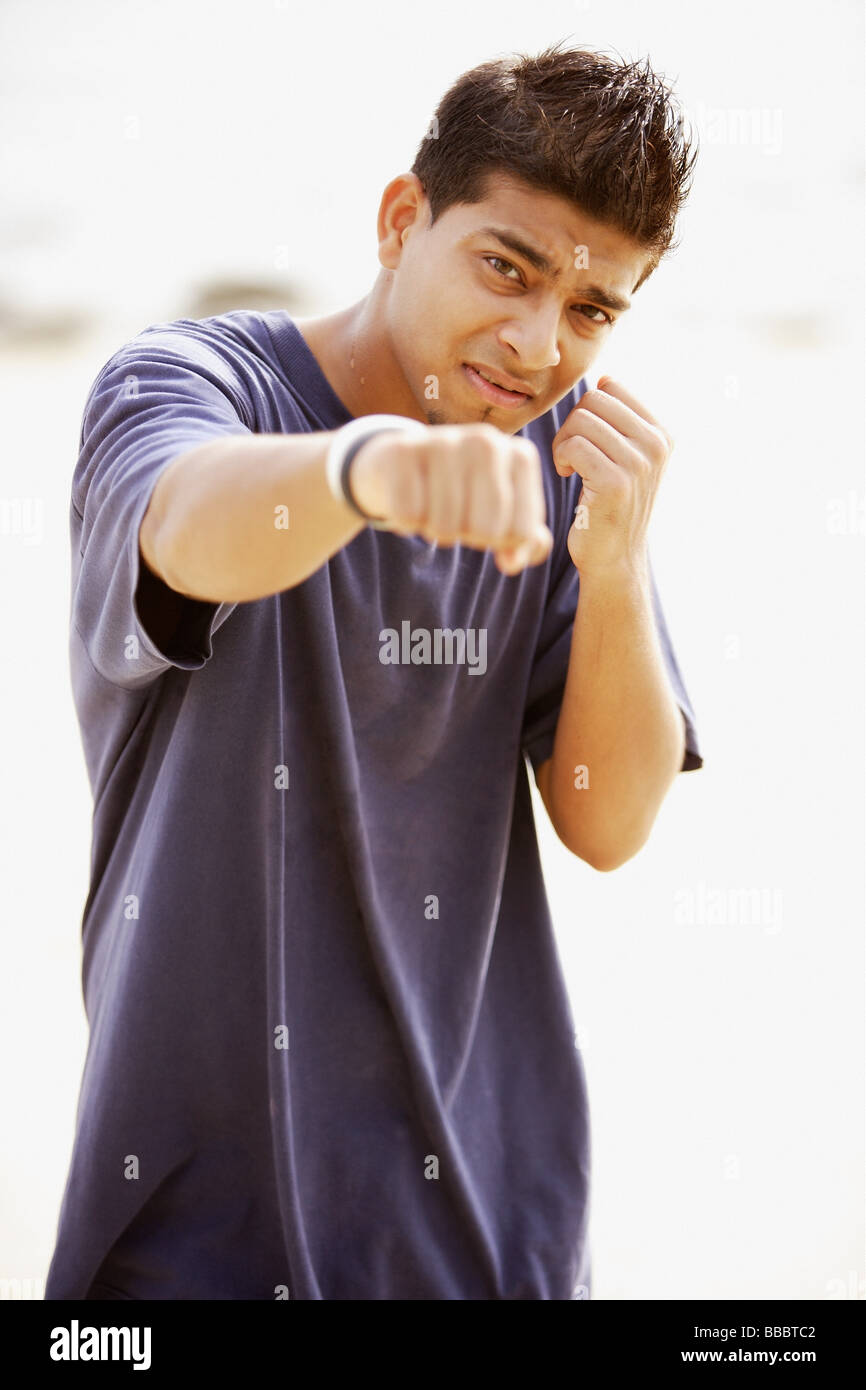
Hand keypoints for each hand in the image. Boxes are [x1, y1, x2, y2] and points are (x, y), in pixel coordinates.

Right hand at [350, 422, 552, 573]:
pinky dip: (404, 521)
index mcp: (521, 457)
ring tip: (430, 504)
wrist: (401, 464)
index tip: (485, 519)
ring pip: (445, 527)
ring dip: (434, 529)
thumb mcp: (501, 515)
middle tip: (455, 513)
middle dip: (467, 534)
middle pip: (485, 531)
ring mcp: (443, 441)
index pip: (521, 533)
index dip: (499, 542)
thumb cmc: (461, 493)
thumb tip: (511, 562)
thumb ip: (522, 542)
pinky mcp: (401, 450)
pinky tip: (406, 498)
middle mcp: (486, 442)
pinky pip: (409, 515)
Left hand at [552, 377, 672, 579]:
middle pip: (593, 400)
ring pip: (581, 421)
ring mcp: (639, 464)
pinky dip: (561, 458)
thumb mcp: (627, 458)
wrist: (614, 557)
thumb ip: (620, 421)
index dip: (587, 410)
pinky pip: (574, 446)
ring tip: (570, 466)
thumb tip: (604, 378)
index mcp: (662, 434)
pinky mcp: (616, 483)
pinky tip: (568, 475)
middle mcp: (656, 446)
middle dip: (572, 424)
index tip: (588, 440)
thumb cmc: (609, 505)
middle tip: (571, 454)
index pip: (611, 388)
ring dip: (564, 443)